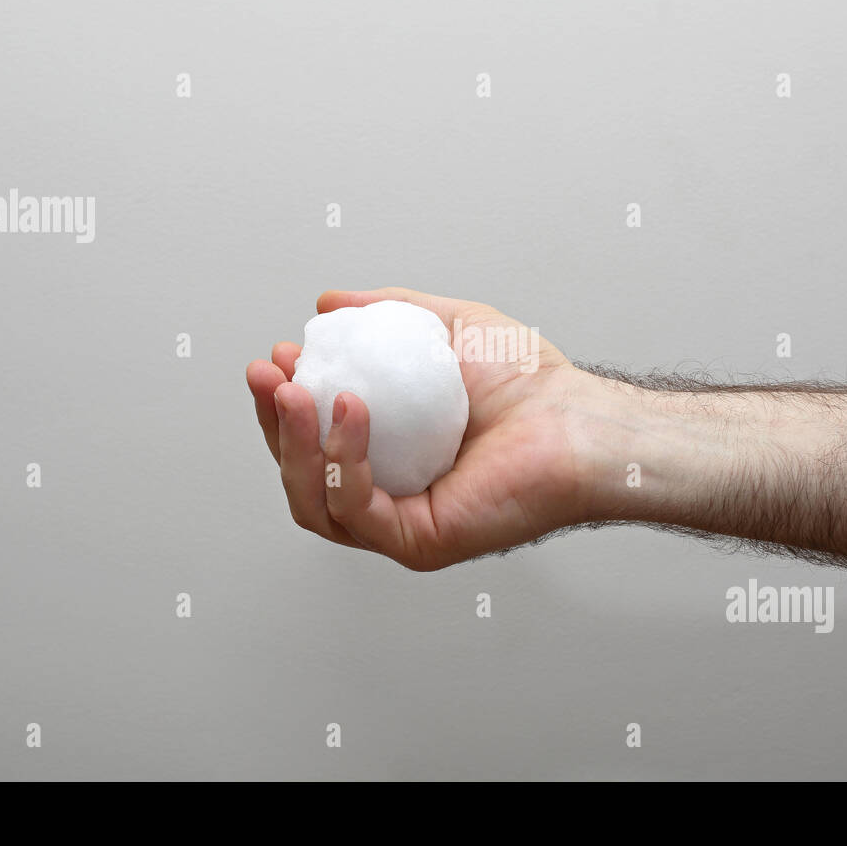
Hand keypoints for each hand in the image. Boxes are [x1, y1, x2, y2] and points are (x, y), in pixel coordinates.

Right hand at [247, 288, 595, 569]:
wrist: (577, 418)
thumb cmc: (532, 383)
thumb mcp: (447, 325)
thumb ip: (387, 312)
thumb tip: (326, 304)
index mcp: (390, 452)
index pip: (314, 438)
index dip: (284, 401)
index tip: (278, 356)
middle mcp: (390, 492)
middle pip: (301, 472)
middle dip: (273, 423)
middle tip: (268, 373)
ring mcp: (401, 522)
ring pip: (314, 499)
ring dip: (290, 444)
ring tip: (292, 391)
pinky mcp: (417, 541)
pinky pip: (357, 508)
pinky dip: (341, 459)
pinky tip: (350, 410)